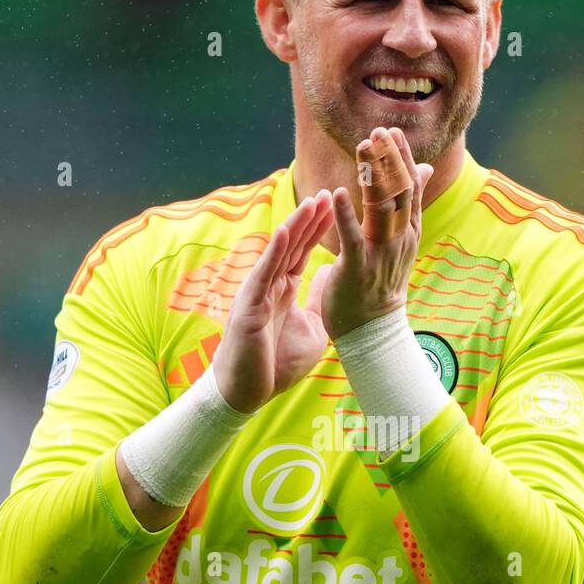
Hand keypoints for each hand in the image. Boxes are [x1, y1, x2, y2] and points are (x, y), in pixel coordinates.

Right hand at [212, 191, 333, 412]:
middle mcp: (270, 285)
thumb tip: (332, 279)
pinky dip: (273, 253)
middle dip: (310, 219)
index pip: (303, 251)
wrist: (249, 391)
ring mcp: (258, 293)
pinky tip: (284, 232)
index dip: (318, 228)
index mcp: (284, 289)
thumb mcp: (311, 330)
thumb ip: (319, 302)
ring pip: (278, 253)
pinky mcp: (249, 306)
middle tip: (328, 192)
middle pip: (292, 245)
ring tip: (311, 203)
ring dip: (294, 228)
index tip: (335, 205)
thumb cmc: (276, 364)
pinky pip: (262, 274)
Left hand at [314, 126, 433, 340]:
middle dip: (389, 160)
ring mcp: (380, 253)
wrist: (374, 330)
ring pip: (381, 208)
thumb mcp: (401, 239)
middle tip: (378, 130)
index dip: (400, 158)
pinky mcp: (358, 268)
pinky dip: (346, 214)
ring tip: (363, 148)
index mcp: (408, 230)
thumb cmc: (381, 282)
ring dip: (372, 176)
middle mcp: (398, 239)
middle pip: (399, 191)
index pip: (409, 187)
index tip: (391, 131)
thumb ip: (408, 204)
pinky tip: (337, 192)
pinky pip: (353, 238)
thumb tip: (423, 169)